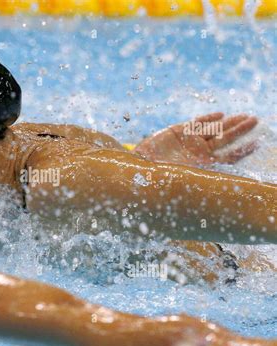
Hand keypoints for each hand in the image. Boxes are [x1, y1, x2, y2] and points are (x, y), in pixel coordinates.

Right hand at [134, 113, 258, 166]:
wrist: (139, 167)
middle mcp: (199, 153)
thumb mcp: (186, 178)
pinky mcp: (178, 131)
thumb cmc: (161, 178)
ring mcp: (190, 141)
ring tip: (246, 116)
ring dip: (229, 122)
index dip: (244, 149)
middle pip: (225, 139)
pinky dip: (207, 118)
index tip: (258, 142)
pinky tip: (220, 115)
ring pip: (214, 129)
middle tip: (255, 120)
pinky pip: (196, 123)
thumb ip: (203, 174)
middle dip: (240, 129)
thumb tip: (226, 179)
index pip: (229, 156)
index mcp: (204, 165)